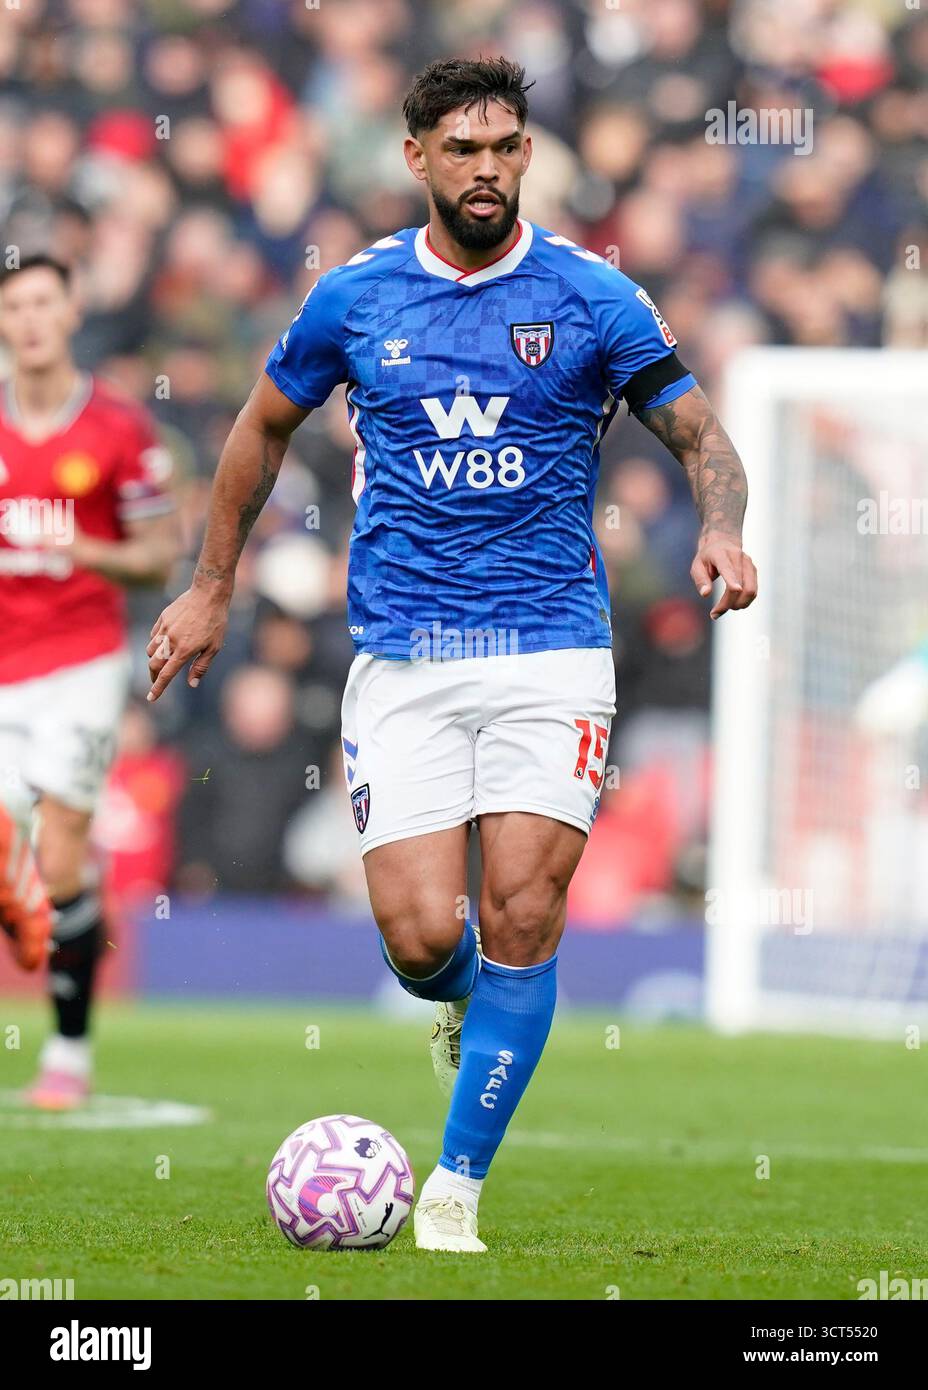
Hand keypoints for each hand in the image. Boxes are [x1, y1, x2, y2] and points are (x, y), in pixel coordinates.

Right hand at [147, 586, 229, 700]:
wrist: (208, 594)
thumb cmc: (215, 622)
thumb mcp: (214, 647)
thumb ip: (201, 667)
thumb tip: (192, 684)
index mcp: (184, 650)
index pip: (166, 675)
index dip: (158, 688)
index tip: (152, 698)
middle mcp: (171, 641)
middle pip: (153, 664)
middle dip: (153, 676)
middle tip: (157, 680)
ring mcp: (165, 628)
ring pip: (150, 649)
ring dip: (154, 659)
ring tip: (163, 661)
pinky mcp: (163, 618)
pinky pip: (154, 634)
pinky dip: (156, 642)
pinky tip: (165, 642)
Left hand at [691, 532, 757, 618]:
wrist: (723, 542)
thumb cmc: (707, 557)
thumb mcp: (697, 566)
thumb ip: (700, 579)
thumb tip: (706, 594)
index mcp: (721, 554)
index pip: (728, 568)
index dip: (733, 579)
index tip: (736, 590)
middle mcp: (738, 557)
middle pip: (740, 585)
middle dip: (728, 603)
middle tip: (715, 614)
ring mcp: (748, 564)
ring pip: (750, 590)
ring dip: (739, 605)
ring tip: (724, 609)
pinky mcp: (754, 571)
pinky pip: (753, 591)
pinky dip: (745, 602)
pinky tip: (733, 604)